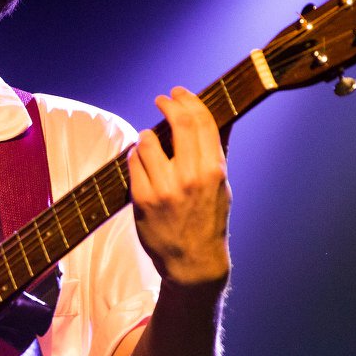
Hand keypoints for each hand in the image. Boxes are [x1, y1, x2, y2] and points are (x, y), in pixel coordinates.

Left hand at [128, 86, 231, 285]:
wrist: (193, 262)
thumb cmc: (208, 221)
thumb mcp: (222, 187)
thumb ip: (215, 154)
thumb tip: (211, 119)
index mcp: (213, 170)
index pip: (203, 121)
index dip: (189, 100)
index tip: (179, 93)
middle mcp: (191, 176)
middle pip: (178, 122)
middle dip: (168, 104)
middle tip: (162, 99)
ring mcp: (165, 188)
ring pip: (148, 140)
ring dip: (147, 135)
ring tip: (150, 141)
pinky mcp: (143, 199)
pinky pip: (133, 162)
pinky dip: (136, 155)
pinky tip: (140, 159)